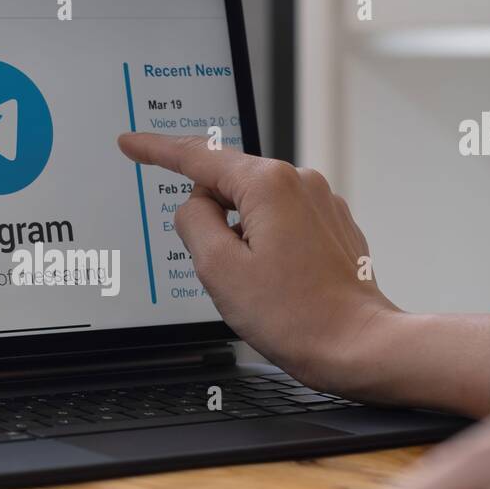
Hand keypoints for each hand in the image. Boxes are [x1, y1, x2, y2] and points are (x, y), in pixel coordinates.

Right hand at [117, 133, 489, 416]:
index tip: (132, 144)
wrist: (358, 344)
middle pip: (228, 186)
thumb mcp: (217, 270)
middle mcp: (300, 182)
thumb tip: (194, 205)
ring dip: (243, 239)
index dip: (156, 151)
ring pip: (255, 208)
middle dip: (214, 222)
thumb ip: (192, 223)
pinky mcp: (333, 225)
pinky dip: (269, 247)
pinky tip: (281, 284)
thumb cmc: (295, 316)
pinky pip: (282, 224)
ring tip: (262, 286)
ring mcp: (322, 202)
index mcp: (267, 184)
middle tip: (227, 274)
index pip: (197, 157)